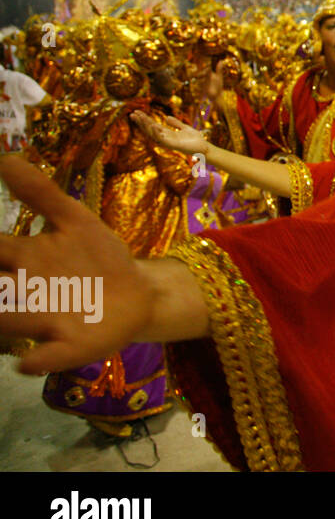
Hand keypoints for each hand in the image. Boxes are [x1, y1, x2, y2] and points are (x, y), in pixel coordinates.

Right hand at [0, 155, 151, 373]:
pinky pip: (48, 357)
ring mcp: (47, 320)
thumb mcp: (75, 219)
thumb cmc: (97, 257)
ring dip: (2, 322)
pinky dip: (37, 359)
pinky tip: (28, 360)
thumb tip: (4, 158)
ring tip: (1, 318)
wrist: (138, 292)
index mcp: (25, 259)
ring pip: (9, 324)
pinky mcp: (72, 345)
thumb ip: (40, 192)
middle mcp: (27, 292)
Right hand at [131, 111, 209, 156]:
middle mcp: (165, 138)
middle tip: (132, 114)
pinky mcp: (173, 145)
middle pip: (149, 129)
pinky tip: (153, 125)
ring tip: (138, 117)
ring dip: (145, 126)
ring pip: (153, 134)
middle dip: (141, 122)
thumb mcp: (184, 127)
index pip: (153, 125)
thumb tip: (166, 117)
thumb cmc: (195, 139)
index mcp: (167, 133)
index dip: (145, 119)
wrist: (204, 148)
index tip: (137, 112)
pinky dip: (157, 132)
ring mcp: (168, 142)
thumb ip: (175, 123)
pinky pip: (162, 139)